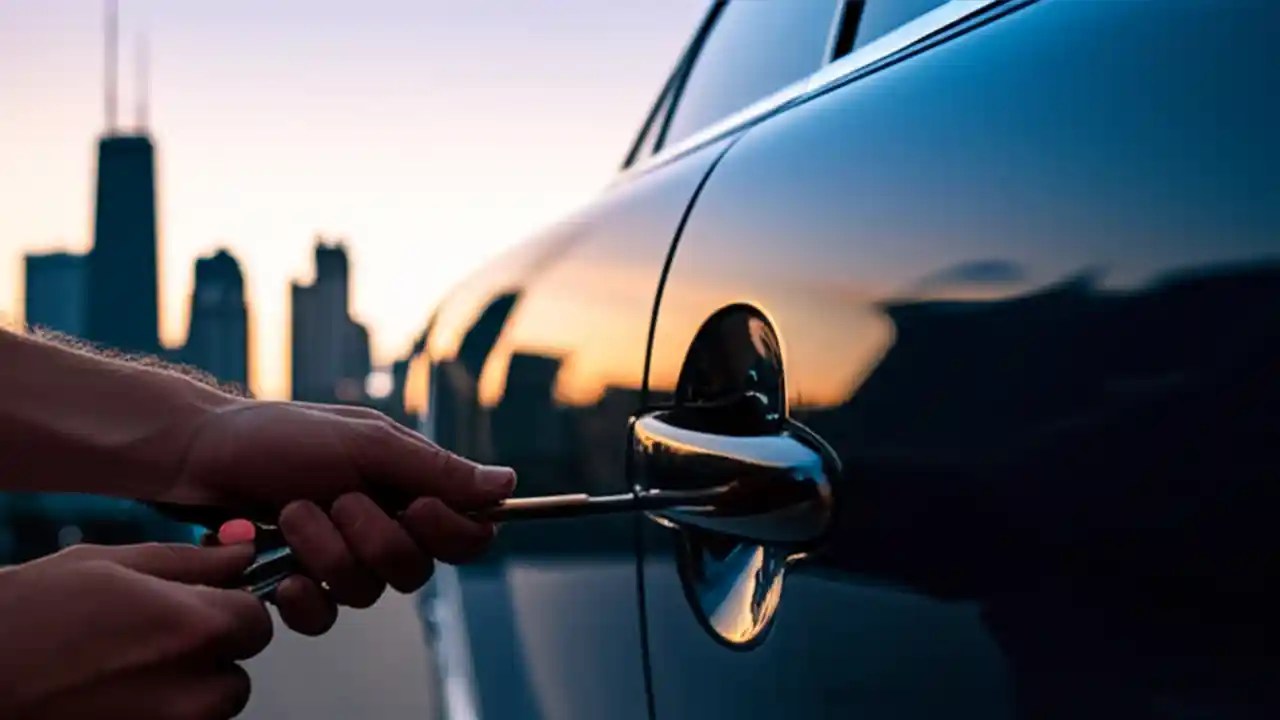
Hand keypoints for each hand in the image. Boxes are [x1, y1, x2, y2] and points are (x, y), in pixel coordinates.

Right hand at [0, 543, 270, 719]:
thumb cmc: (25, 617)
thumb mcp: (107, 564)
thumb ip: (189, 561)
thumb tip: (241, 554)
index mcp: (196, 629)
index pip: (257, 619)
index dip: (228, 609)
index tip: (197, 605)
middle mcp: (195, 690)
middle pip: (236, 671)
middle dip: (206, 656)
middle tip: (147, 642)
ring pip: (208, 708)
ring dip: (183, 692)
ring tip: (119, 672)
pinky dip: (155, 716)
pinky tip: (108, 699)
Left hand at [166, 400, 515, 634]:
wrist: (198, 453)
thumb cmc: (280, 434)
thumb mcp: (364, 442)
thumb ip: (436, 469)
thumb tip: (507, 484)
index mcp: (409, 489)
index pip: (468, 533)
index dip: (451, 532)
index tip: (418, 506)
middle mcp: (384, 527)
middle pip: (418, 570)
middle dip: (375, 538)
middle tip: (339, 498)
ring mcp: (343, 559)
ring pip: (369, 593)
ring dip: (327, 553)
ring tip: (291, 511)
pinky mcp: (303, 585)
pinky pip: (326, 618)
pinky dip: (304, 598)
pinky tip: (284, 575)